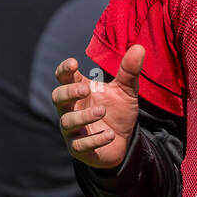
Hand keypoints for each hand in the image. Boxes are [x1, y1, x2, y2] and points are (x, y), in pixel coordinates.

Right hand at [52, 45, 144, 169]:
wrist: (123, 142)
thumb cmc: (117, 112)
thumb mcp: (126, 91)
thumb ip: (129, 71)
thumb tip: (139, 47)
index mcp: (79, 91)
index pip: (63, 77)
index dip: (64, 69)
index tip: (74, 63)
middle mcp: (71, 109)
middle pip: (58, 97)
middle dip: (69, 92)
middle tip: (85, 89)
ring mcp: (73, 130)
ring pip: (67, 122)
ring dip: (83, 116)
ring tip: (102, 112)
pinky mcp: (79, 148)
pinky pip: (80, 145)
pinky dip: (94, 140)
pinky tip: (110, 134)